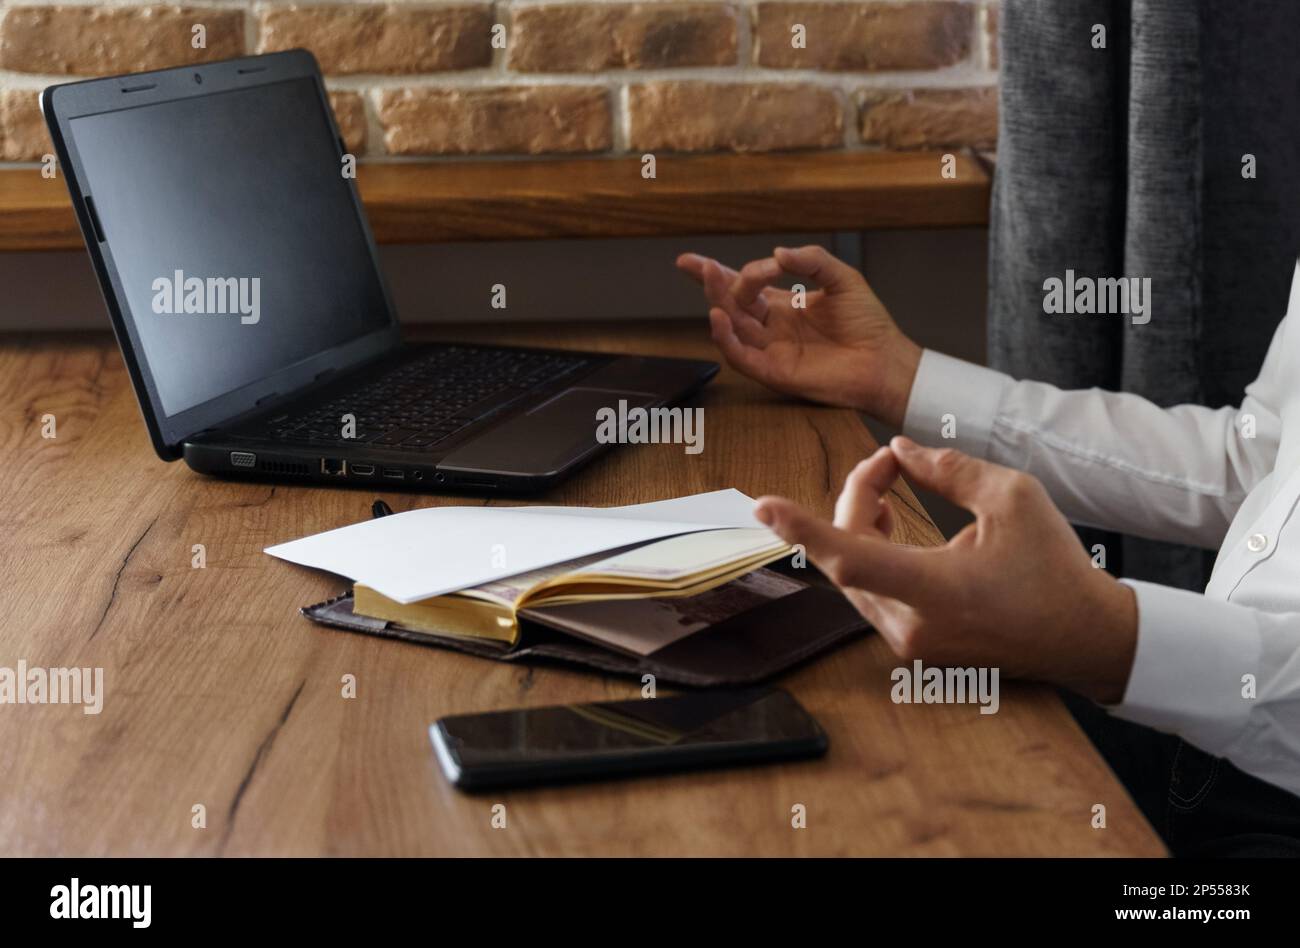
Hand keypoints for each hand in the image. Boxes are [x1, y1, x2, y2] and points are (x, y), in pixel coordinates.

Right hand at [676, 245, 921, 425]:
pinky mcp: (773, 372)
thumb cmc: (868, 324)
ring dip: (719, 302)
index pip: (742, 285)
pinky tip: (719, 317)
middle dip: (714, 283)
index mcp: (784, 304)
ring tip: (712, 278)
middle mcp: (772, 327)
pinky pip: (740, 357)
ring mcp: (770, 349)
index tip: (689, 260)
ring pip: (732, 326)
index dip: (714, 273)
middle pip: (732, 303)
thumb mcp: (843, 278)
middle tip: (705, 266)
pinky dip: (726, 339)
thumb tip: (777, 253)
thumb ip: (811, 261)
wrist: (885, 361)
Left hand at [753, 437, 1138, 703]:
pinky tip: (888, 522)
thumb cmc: (1056, 569)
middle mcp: (912, 626)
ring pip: (854, 573)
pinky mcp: (914, 646)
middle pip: (847, 554)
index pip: (849, 556)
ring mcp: (910, 642)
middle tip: (885, 461)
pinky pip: (871, 591)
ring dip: (859, 524)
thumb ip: (948, 469)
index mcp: (935, 592)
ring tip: (889, 484)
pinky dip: (871, 552)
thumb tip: (899, 450)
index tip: (762, 508)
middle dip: (855, 498)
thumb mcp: (1013, 498)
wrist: (1086, 637)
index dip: (802, 529)